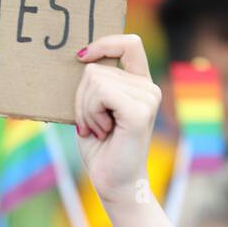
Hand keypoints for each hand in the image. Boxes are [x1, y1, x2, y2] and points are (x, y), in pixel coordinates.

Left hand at [74, 34, 160, 205]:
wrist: (114, 183)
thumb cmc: (102, 149)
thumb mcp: (93, 110)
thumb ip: (94, 85)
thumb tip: (79, 58)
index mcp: (140, 85)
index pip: (129, 44)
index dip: (104, 43)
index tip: (81, 56)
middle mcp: (148, 88)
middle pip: (96, 68)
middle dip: (82, 98)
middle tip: (92, 125)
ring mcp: (147, 98)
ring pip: (94, 80)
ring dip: (85, 109)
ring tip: (99, 130)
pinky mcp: (139, 111)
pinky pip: (100, 94)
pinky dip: (91, 114)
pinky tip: (102, 131)